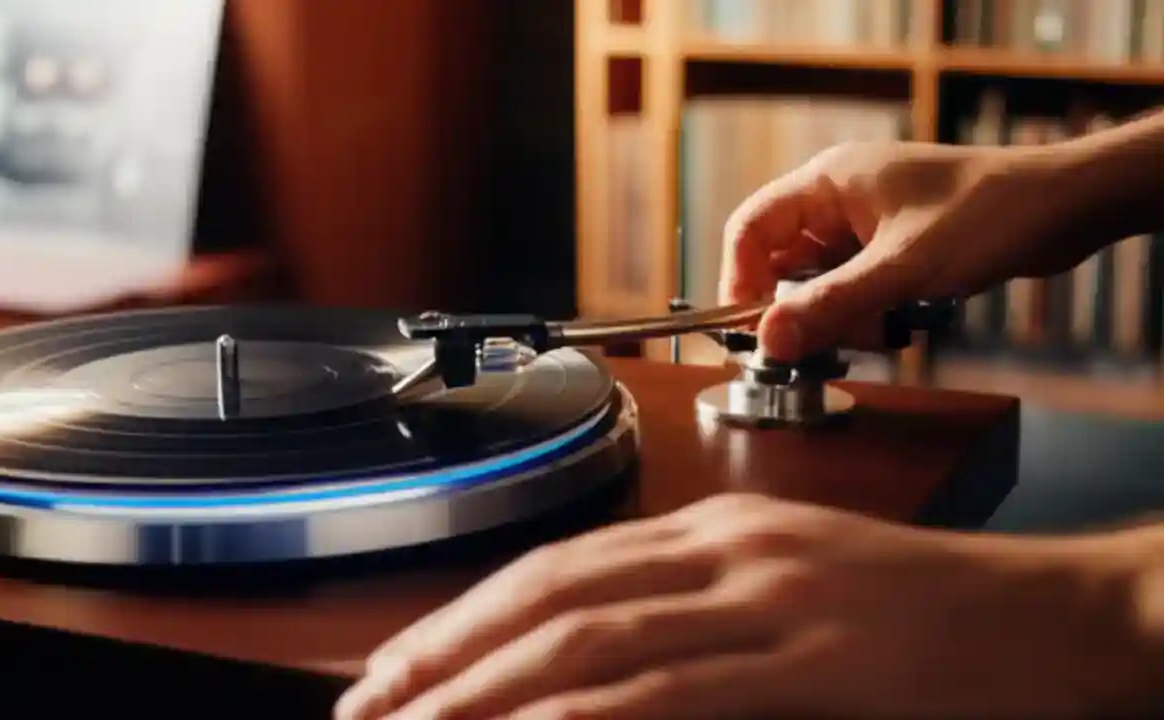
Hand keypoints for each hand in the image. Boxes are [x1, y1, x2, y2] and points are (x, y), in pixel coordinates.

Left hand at [335, 493, 1162, 718]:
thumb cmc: (926, 609)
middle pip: (552, 592)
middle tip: (370, 699)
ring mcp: (766, 600)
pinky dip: (585, 715)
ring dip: (488, 685)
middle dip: (446, 647)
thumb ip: (700, 604)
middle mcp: (727, 550)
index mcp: (719, 529)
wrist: (1049, 613)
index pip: (560, 562)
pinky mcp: (810, 659)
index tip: (402, 658)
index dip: (468, 609)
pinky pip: (672, 687)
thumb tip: (600, 657)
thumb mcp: (795, 584)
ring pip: (591, 638)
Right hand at [720, 140, 1101, 360]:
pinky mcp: (891, 244)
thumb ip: (829, 305)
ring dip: (836, 313)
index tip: (751, 331)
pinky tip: (895, 321)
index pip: (749, 229)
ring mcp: (865, 222)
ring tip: (878, 327)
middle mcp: (838, 197)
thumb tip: (768, 339)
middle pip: (779, 259)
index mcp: (827, 181)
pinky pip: (851, 284)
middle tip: (819, 342)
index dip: (739, 281)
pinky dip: (863, 310)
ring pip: (816, 279)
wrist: (1065, 206)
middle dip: (796, 306)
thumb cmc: (989, 217)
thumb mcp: (901, 270)